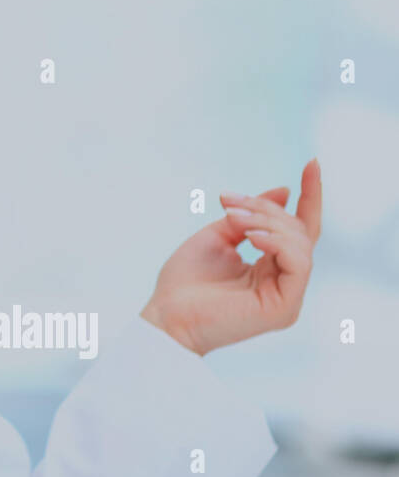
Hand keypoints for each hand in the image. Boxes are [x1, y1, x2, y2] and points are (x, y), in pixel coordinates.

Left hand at [141, 159, 322, 355]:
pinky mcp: (285, 308)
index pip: (300, 228)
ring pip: (300, 243)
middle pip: (297, 230)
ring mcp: (287, 296)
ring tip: (234, 218)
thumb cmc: (184, 282)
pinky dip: (278, 241)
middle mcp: (284, 281)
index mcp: (270, 266)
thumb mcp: (216, 236)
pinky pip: (298, 263)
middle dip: (264, 207)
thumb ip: (248, 216)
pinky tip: (252, 236)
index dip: (309, 195)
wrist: (165, 314)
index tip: (311, 162)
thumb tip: (284, 191)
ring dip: (266, 221)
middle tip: (227, 201)